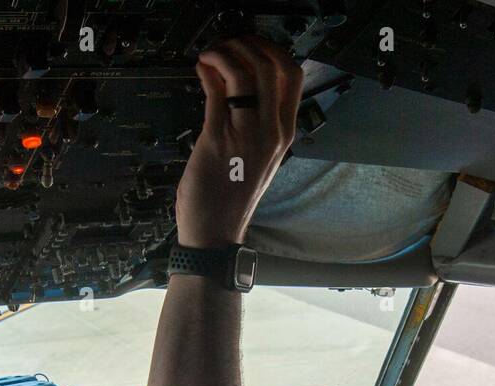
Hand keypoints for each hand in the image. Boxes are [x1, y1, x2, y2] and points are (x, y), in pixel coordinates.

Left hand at [174, 35, 302, 248]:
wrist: (215, 232)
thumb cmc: (231, 197)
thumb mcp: (256, 156)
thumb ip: (254, 121)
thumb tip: (240, 82)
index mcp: (283, 134)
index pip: (293, 76)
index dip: (273, 51)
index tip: (253, 47)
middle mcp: (269, 132)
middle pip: (271, 66)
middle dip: (247, 44)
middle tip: (228, 45)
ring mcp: (245, 134)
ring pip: (245, 73)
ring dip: (225, 53)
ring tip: (211, 54)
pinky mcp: (217, 138)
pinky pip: (217, 91)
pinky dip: (208, 71)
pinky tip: (201, 69)